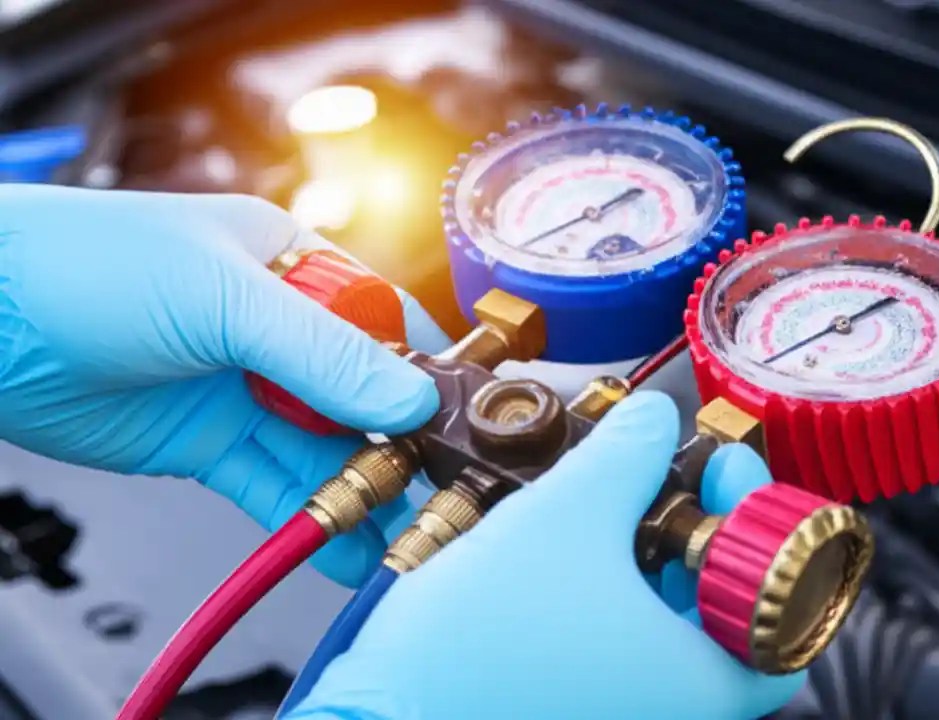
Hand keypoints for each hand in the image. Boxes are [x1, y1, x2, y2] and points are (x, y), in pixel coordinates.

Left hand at [0, 186, 450, 586]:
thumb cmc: (86, 265)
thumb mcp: (223, 297)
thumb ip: (322, 353)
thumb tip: (412, 397)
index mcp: (292, 265)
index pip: (385, 320)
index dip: (425, 370)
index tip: (459, 419)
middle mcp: (276, 328)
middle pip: (363, 394)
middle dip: (399, 443)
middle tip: (435, 489)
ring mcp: (244, 389)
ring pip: (324, 448)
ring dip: (362, 491)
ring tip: (402, 533)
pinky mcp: (210, 444)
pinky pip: (274, 485)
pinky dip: (309, 518)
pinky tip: (343, 545)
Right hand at [288, 392, 805, 719]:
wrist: (374, 719)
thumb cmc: (473, 653)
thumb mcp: (563, 517)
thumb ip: (626, 455)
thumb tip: (655, 420)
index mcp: (704, 683)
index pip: (790, 606)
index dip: (766, 522)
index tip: (726, 466)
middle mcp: (673, 711)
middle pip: (728, 608)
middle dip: (699, 526)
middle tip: (671, 472)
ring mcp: (623, 714)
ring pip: (668, 626)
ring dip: (650, 556)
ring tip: (611, 499)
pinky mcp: (577, 708)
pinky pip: (619, 646)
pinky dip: (610, 592)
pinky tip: (571, 549)